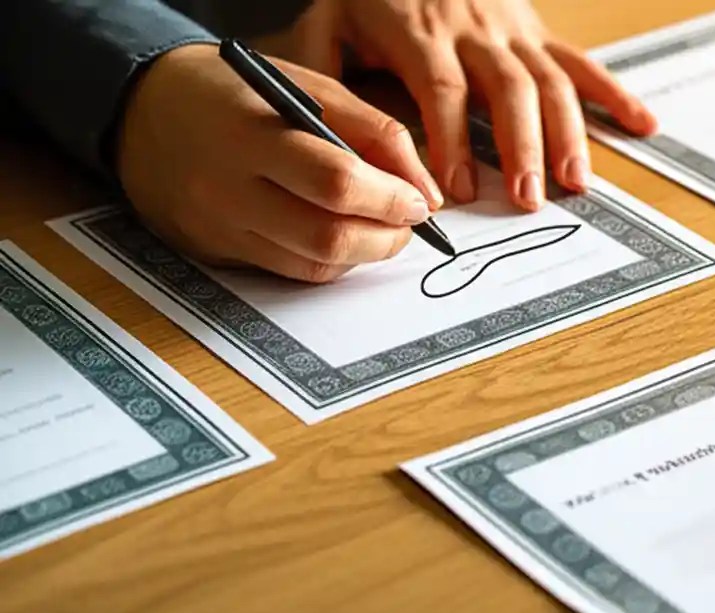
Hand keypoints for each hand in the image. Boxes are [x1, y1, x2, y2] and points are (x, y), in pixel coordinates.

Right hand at [116, 43, 443, 282]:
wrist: (140, 110)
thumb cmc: (233, 94)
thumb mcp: (307, 88)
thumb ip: (374, 134)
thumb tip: (425, 192)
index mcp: (251, 133)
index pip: (335, 182)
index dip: (389, 199)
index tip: (417, 202)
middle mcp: (229, 188)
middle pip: (327, 239)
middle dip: (385, 239)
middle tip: (405, 223)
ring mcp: (219, 227)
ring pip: (312, 267)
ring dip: (361, 255)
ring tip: (376, 227)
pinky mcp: (216, 253)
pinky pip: (288, 272)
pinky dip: (328, 261)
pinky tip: (337, 234)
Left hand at [332, 0, 657, 210]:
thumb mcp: (328, 20)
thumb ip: (319, 74)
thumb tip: (316, 134)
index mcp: (420, 30)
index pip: (443, 89)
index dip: (452, 140)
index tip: (458, 189)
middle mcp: (475, 29)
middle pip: (508, 89)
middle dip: (522, 146)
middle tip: (529, 199)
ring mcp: (513, 29)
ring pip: (550, 80)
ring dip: (568, 133)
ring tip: (576, 183)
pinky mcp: (537, 30)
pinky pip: (581, 62)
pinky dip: (614, 94)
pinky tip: (641, 125)